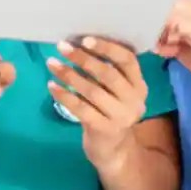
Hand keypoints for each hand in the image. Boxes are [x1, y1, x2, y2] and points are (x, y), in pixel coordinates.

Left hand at [46, 37, 147, 172]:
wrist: (113, 149)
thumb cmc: (109, 110)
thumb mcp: (116, 90)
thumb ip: (105, 70)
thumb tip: (76, 43)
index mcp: (138, 84)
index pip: (127, 60)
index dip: (107, 48)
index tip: (84, 39)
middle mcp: (134, 99)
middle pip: (108, 74)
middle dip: (83, 58)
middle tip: (61, 47)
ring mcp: (121, 116)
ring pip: (92, 91)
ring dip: (69, 75)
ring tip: (52, 64)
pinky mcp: (105, 130)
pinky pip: (81, 108)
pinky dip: (64, 95)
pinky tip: (52, 86)